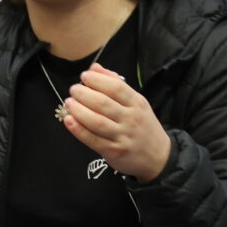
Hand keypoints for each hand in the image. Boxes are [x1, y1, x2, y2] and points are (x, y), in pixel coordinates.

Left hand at [61, 63, 171, 181]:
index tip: (84, 76)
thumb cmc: (143, 126)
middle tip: (73, 89)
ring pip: (97, 121)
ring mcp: (122, 136)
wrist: (158, 157)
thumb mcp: (137, 103)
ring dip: (79, 110)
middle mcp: (130, 119)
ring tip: (68, 102)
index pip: (116, 88)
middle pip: (103, 103)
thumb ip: (116, 84)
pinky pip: (93, 139)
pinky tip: (69, 120)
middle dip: (84, 94)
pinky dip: (79, 130)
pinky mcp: (113, 151)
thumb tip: (94, 68)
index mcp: (137, 103)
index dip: (97, 80)